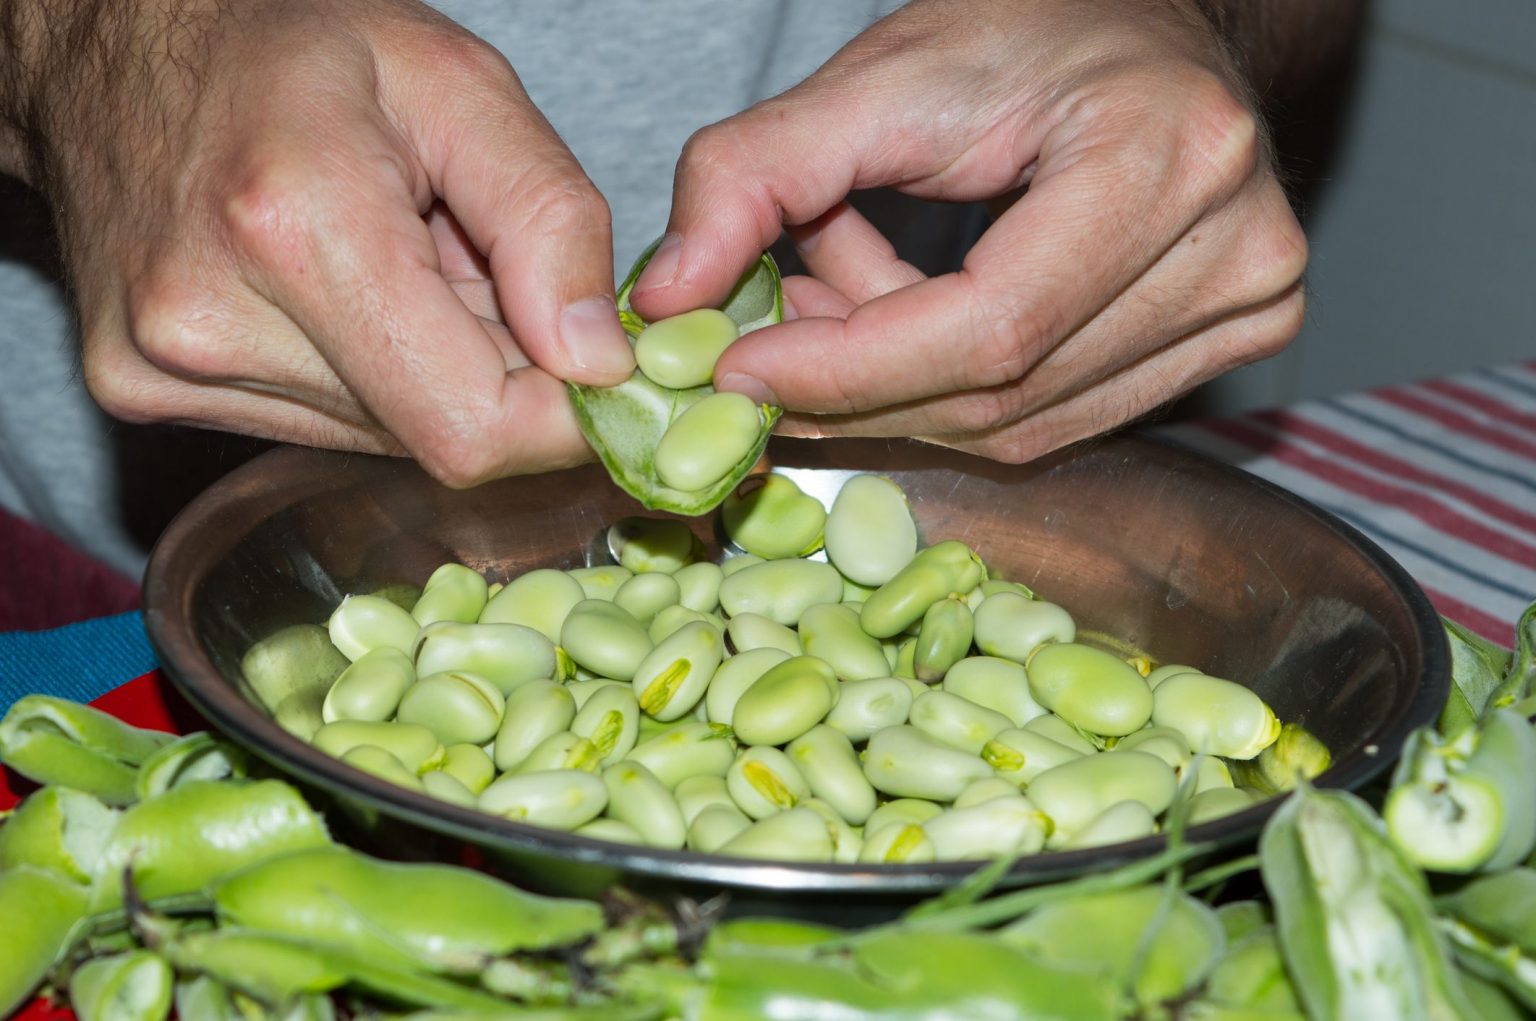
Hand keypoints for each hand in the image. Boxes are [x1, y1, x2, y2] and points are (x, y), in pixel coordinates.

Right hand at [8, 0, 631, 484]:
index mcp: (294, 228)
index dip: (561, 414)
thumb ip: (550, 218)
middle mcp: (209, 322)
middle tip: (475, 268)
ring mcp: (161, 367)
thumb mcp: (459, 82)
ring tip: (395, 262)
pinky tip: (340, 291)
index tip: (592, 361)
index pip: (472, 428)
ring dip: (427, 369)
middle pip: (433, 436)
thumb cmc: (291, 38)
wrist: (116, 35)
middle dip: (494, 371)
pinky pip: (318, 426)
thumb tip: (599, 362)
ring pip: (382, 440)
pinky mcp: (141, 389)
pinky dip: (366, 373)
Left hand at [629, 0, 1306, 461]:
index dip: (849, 367)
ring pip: (1020, 425)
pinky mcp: (1228, 341)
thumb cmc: (1030, 31)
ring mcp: (1246, 305)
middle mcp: (1236, 248)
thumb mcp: (881, 71)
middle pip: (1002, 395)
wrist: (1147, 27)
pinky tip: (893, 327)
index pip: (991, 325)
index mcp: (1167, 154)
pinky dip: (948, 393)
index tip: (735, 371)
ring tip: (827, 314)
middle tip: (757, 354)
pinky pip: (1053, 419)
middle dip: (854, 390)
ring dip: (894, 391)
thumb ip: (757, 172)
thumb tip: (665, 302)